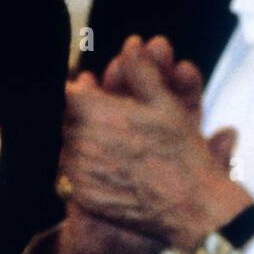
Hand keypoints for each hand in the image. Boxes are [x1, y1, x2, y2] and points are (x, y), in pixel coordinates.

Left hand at [60, 35, 251, 251]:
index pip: (66, 93)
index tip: (89, 88)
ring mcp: (76, 171)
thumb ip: (142, 72)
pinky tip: (106, 166)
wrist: (189, 207)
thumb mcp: (165, 103)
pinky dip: (82, 167)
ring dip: (79, 139)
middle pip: (63, 119)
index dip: (79, 90)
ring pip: (65, 145)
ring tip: (109, 143)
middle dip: (80, 114)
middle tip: (103, 117)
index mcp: (93, 112)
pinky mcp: (80, 195)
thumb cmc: (181, 153)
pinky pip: (69, 174)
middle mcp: (78, 141)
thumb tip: (131, 46)